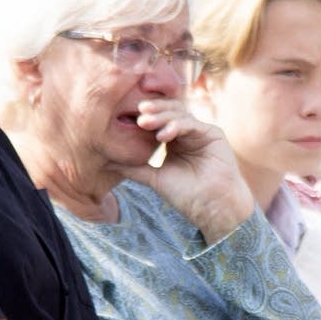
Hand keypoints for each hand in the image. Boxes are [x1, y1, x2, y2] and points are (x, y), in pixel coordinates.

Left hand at [120, 99, 255, 241]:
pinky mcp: (213, 134)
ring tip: (146, 123)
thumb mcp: (155, 179)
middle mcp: (187, 133)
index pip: (158, 122)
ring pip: (180, 115)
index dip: (145, 118)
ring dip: (162, 117)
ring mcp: (201, 132)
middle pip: (169, 114)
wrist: (212, 207)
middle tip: (138, 113)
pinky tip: (165, 134)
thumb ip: (134, 168)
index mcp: (174, 141)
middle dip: (153, 112)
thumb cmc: (186, 195)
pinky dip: (178, 126)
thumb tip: (107, 163)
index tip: (128, 119)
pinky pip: (193, 124)